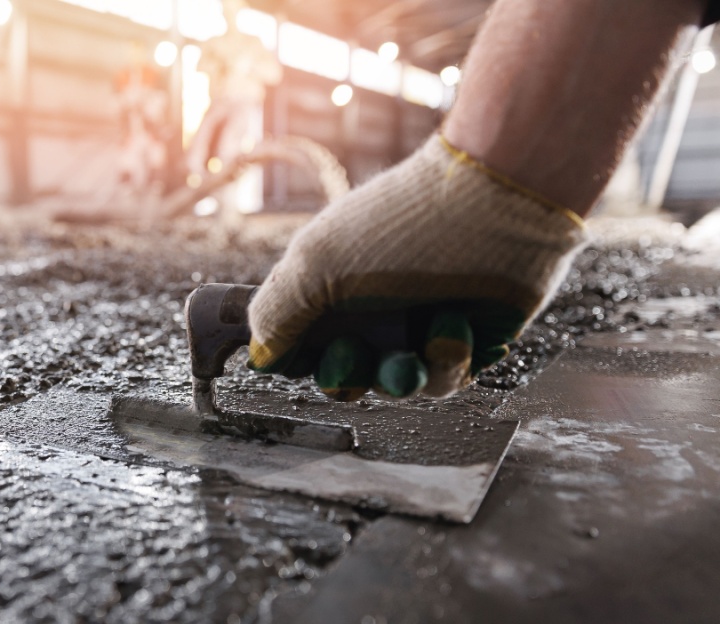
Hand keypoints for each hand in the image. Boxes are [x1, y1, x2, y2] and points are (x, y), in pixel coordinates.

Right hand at [247, 135, 585, 399]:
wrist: (497, 207)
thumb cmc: (400, 227)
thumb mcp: (315, 262)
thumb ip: (276, 312)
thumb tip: (261, 355)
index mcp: (326, 286)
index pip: (294, 343)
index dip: (292, 358)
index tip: (297, 354)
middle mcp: (368, 309)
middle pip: (342, 376)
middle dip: (345, 374)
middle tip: (354, 352)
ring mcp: (415, 326)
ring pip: (393, 385)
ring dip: (400, 373)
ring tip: (419, 344)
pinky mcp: (463, 340)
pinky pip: (444, 380)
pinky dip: (448, 358)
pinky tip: (455, 322)